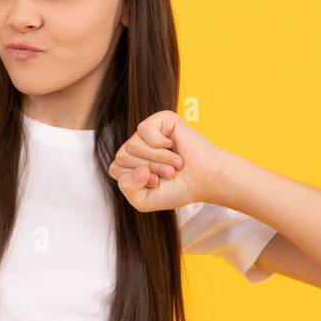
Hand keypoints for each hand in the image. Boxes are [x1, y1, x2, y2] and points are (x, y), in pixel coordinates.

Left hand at [107, 110, 227, 212]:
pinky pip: (144, 129)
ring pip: (133, 145)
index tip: (156, 183)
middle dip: (149, 170)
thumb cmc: (177, 189)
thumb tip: (137, 168)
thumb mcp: (143, 200)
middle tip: (169, 173)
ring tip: (174, 163)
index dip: (135, 180)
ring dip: (158, 159)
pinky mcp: (161, 119)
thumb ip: (128, 189)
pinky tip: (172, 146)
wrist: (205, 181)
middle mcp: (136, 146)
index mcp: (130, 163)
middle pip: (123, 157)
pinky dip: (159, 144)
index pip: (115, 169)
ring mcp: (147, 132)